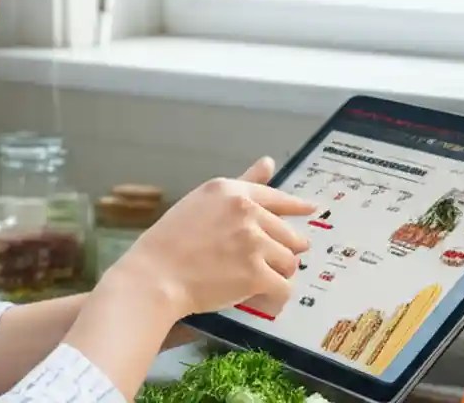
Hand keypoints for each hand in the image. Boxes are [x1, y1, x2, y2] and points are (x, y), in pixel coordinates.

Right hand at [111, 157, 315, 318]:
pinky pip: (283, 288)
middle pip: (287, 234)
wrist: (153, 277)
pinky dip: (277, 298)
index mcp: (231, 191)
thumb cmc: (169, 243)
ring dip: (277, 275)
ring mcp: (253, 241)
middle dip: (279, 252)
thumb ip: (242, 184)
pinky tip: (267, 301)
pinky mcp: (256, 272)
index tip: (311, 209)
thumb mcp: (202, 202)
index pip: (275, 197)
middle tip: (262, 265)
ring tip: (257, 284)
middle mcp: (246, 210)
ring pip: (289, 262)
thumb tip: (269, 161)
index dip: (296, 206)